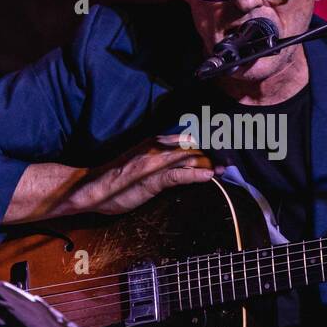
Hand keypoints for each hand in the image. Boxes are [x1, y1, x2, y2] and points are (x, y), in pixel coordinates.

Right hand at [77, 134, 222, 214]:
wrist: (93, 187)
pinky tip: (209, 177)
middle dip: (215, 153)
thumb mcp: (143, 160)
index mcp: (156, 141)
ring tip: (228, 168)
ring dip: (211, 164)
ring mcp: (155, 162)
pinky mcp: (151, 178)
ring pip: (190, 158)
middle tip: (233, 159)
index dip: (209, 144)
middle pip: (194, 147)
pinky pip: (178, 175)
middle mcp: (158, 147)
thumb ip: (164, 157)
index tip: (226, 148)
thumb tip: (187, 160)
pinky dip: (195, 175)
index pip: (189, 139)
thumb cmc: (118, 177)